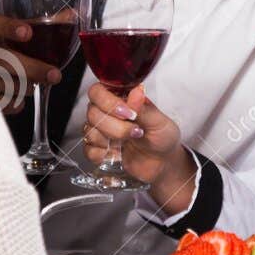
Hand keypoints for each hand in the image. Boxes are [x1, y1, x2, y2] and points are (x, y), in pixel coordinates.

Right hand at [0, 12, 61, 114]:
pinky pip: (0, 103)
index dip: (7, 28)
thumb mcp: (2, 30)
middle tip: (54, 75)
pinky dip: (17, 102)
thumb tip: (70, 16)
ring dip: (26, 86)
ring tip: (32, 82)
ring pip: (2, 83)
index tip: (28, 32)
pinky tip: (19, 95)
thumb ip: (34, 23)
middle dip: (31, 68)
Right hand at [81, 83, 192, 206]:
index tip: (128, 114)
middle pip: (92, 113)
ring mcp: (102, 132)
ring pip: (90, 132)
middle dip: (115, 126)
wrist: (164, 163)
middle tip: (136, 132)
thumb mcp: (158, 122)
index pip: (98, 92)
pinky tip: (120, 154)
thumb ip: (143, 108)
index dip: (108, 102)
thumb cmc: (163, 138)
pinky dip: (105, 155)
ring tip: (129, 142)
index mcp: (120, 99)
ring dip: (111, 140)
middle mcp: (107, 113)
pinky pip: (89, 150)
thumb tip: (137, 91)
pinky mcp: (99, 150)